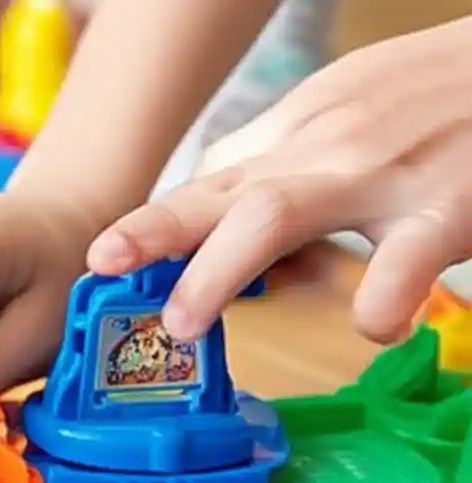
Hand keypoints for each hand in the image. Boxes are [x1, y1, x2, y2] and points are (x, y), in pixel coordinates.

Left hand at [86, 15, 471, 343]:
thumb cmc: (435, 96)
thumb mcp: (343, 110)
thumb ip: (281, 160)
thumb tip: (215, 208)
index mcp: (301, 131)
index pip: (210, 179)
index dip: (153, 224)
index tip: (108, 263)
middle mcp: (327, 149)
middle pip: (223, 187)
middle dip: (154, 230)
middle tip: (103, 269)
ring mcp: (382, 176)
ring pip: (277, 215)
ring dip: (218, 271)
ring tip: (182, 323)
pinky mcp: (447, 208)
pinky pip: (401, 263)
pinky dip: (379, 303)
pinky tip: (370, 328)